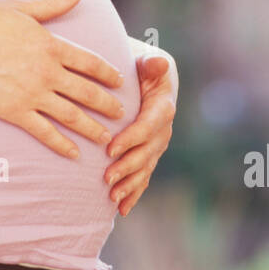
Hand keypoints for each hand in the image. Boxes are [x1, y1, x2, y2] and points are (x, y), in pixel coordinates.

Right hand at [0, 0, 125, 158]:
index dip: (108, 74)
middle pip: (87, 92)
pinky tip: (74, 153)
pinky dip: (61, 144)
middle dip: (108, 104)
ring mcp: (34, 94)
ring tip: (107, 137)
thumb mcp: (21, 9)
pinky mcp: (17, 112)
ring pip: (71, 115)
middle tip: (123, 113)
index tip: (120, 82)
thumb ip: (52, 5)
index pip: (90, 63)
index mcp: (52, 47)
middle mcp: (48, 73)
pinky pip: (45, 131)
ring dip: (92, 128)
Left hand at [104, 51, 177, 215]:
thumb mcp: (147, 60)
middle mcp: (163, 130)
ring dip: (129, 184)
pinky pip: (143, 177)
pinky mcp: (148, 155)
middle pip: (146, 152)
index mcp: (162, 107)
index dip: (131, 139)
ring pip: (145, 169)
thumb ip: (151, 63)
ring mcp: (156, 145)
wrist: (146, 79)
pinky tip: (121, 209)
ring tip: (111, 197)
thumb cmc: (141, 67)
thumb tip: (156, 62)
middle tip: (106, 178)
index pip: (148, 126)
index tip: (110, 149)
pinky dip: (134, 193)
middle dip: (127, 167)